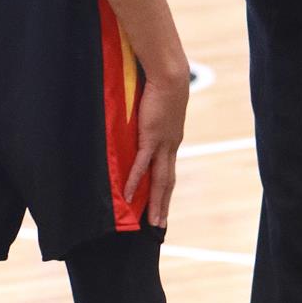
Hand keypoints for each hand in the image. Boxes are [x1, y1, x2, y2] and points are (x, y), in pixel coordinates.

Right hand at [122, 62, 189, 227]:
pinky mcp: (152, 138)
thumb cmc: (162, 87)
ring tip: (152, 222)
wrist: (171, 77)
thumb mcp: (158, 109)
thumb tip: (143, 120)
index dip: (166, 191)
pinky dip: (135, 182)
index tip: (163, 206)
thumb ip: (150, 118)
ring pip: (159, 180)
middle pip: (167, 182)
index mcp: (172, 141)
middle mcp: (171, 147)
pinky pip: (141, 165)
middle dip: (163, 205)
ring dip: (155, 203)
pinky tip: (129, 197)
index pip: (169, 172)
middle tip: (159, 226)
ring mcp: (162, 144)